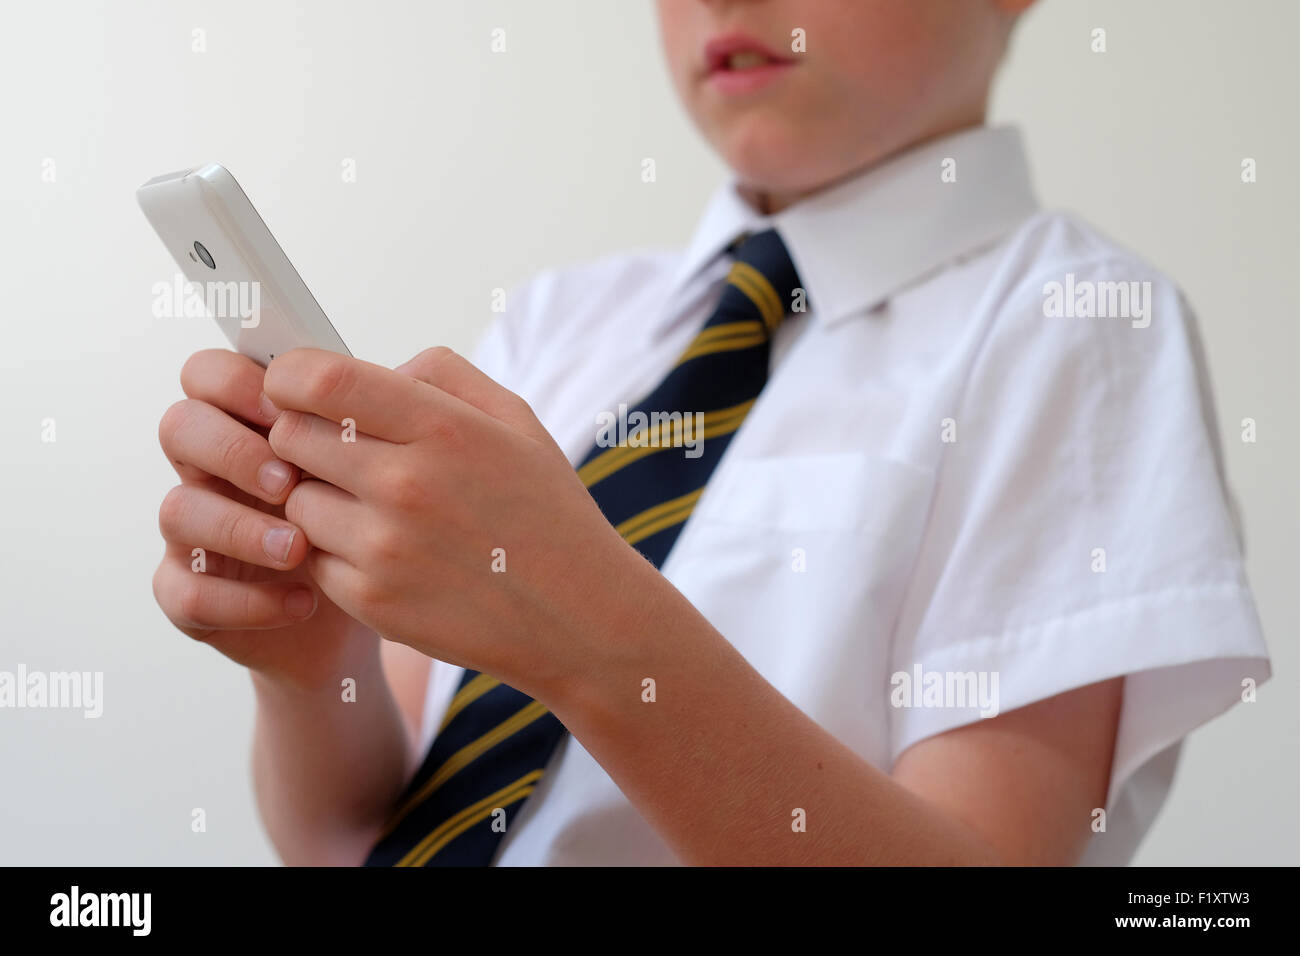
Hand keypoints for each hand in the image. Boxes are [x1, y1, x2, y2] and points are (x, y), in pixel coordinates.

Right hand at [153, 349, 376, 689]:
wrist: (376, 606)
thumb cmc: (373, 520)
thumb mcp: (381, 465)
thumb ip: (375, 417)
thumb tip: (402, 374)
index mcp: (251, 425)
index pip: (208, 375)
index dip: (234, 383)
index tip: (290, 411)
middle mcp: (213, 472)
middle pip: (178, 427)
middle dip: (231, 449)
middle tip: (289, 481)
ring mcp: (196, 534)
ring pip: (177, 510)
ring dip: (239, 528)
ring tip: (300, 548)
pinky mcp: (193, 597)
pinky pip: (186, 594)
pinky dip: (245, 601)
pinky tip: (302, 603)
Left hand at [262, 347, 656, 700]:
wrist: (581, 616)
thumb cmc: (546, 511)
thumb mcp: (517, 420)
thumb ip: (440, 374)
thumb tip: (371, 371)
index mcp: (442, 428)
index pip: (318, 380)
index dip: (289, 377)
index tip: (297, 388)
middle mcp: (405, 486)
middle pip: (291, 437)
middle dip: (305, 436)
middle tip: (343, 452)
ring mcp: (384, 549)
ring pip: (296, 501)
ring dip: (320, 499)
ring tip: (375, 510)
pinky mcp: (371, 603)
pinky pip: (313, 558)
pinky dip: (336, 553)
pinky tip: (388, 555)